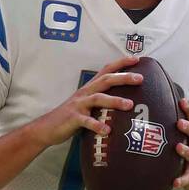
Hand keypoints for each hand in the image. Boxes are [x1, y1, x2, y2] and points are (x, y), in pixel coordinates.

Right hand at [30, 57, 144, 147]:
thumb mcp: (88, 105)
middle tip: (140, 78)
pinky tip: (107, 130)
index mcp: (90, 88)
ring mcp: (79, 105)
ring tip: (129, 105)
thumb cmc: (72, 117)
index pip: (106, 70)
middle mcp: (85, 93)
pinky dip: (97, 125)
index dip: (121, 63)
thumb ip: (103, 102)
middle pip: (106, 80)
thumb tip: (125, 103)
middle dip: (123, 77)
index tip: (137, 59)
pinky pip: (87, 121)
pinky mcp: (73, 119)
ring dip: (115, 101)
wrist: (48, 127)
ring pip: (98, 98)